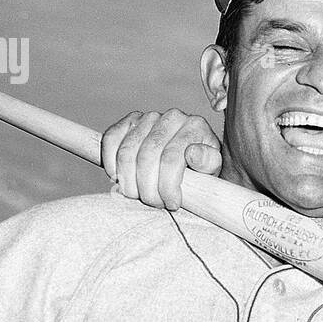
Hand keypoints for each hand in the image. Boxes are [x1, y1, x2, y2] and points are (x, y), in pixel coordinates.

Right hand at [101, 109, 219, 209]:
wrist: (191, 157)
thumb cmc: (202, 167)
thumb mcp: (212, 168)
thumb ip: (208, 162)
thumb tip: (192, 154)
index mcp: (195, 126)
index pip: (172, 158)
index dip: (167, 186)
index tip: (172, 204)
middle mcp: (172, 117)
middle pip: (147, 156)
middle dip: (147, 187)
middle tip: (153, 203)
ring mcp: (149, 117)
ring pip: (127, 151)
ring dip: (128, 180)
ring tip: (137, 196)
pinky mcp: (130, 121)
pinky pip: (111, 139)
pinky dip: (109, 161)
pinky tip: (117, 178)